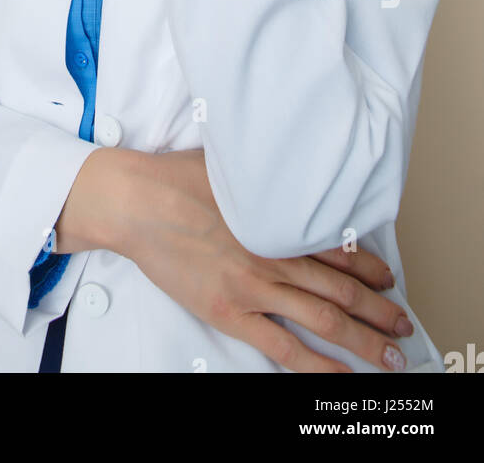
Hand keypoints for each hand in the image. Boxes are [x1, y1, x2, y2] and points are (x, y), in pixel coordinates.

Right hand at [117, 149, 411, 373]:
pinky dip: (316, 366)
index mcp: (277, 219)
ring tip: (389, 358)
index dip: (371, 268)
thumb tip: (285, 168)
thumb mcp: (233, 165)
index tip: (389, 279)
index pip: (340, 249)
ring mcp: (254, 286)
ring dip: (363, 341)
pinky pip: (282, 347)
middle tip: (403, 326)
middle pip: (343, 289)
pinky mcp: (230, 311)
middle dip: (380, 311)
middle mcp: (274, 255)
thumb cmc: (177, 178)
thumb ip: (266, 176)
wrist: (136, 201)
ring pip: (324, 319)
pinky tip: (338, 375)